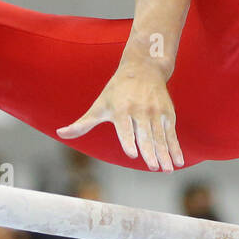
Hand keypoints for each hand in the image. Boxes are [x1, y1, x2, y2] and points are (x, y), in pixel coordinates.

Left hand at [57, 60, 183, 170]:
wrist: (143, 68)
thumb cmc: (116, 91)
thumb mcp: (99, 105)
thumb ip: (82, 123)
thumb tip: (60, 133)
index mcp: (121, 109)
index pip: (124, 127)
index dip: (128, 140)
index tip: (132, 154)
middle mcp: (139, 110)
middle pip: (144, 134)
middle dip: (150, 151)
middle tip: (153, 167)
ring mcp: (155, 111)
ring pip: (160, 136)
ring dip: (165, 154)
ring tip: (167, 169)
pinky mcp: (167, 113)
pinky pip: (171, 133)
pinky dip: (175, 147)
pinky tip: (178, 162)